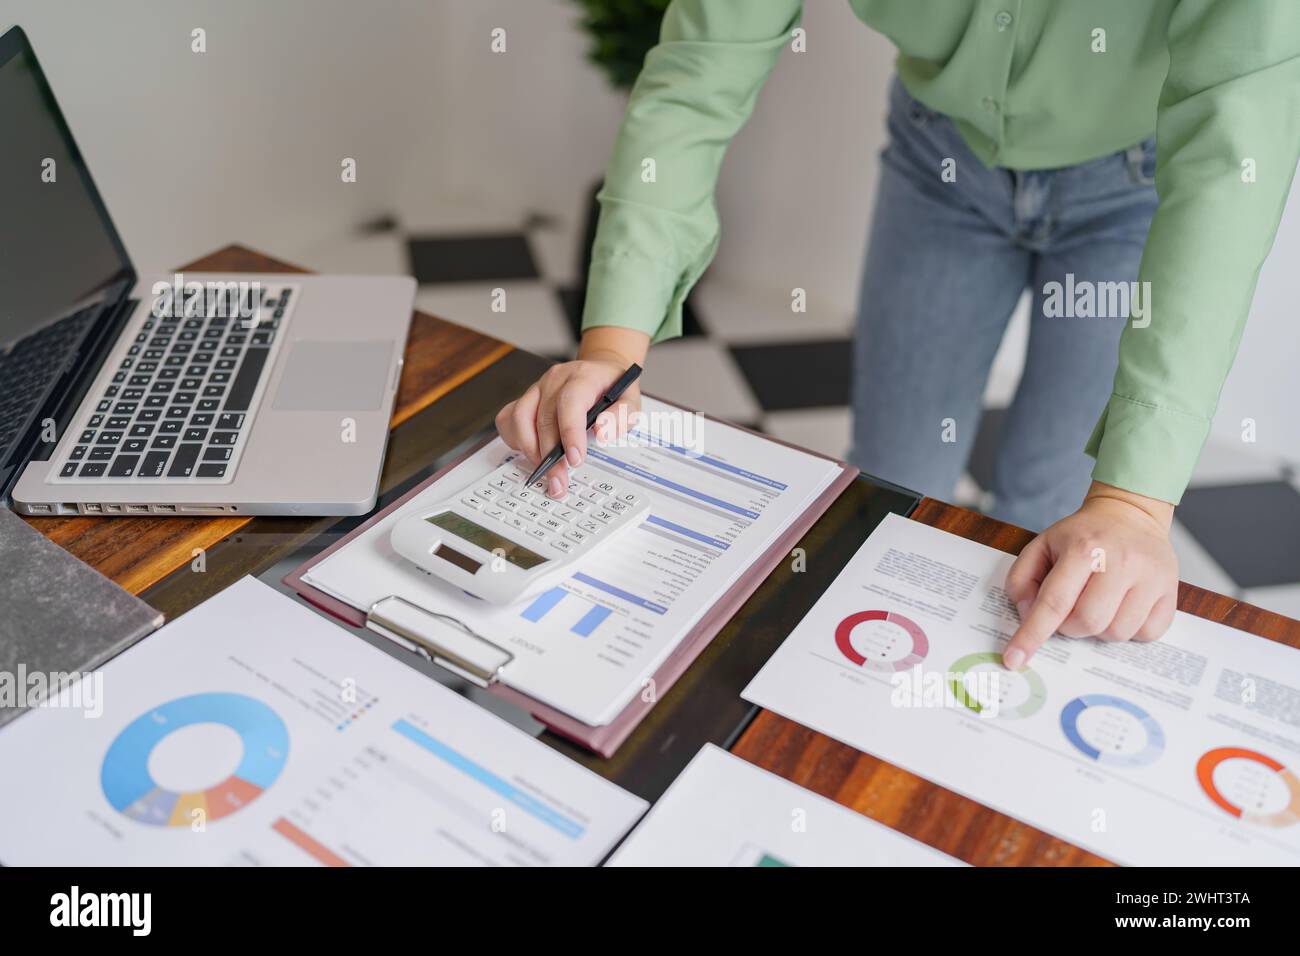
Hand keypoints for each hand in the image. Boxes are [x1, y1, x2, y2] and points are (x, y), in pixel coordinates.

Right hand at [494, 328, 647, 498]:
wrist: (599, 372)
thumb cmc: (612, 389)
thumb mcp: (631, 400)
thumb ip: (622, 416)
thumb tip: (602, 433)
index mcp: (582, 376)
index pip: (570, 402)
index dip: (570, 433)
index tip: (575, 460)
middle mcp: (555, 379)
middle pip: (543, 418)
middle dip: (550, 456)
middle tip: (559, 482)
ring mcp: (536, 388)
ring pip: (519, 419)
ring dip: (530, 451)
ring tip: (546, 471)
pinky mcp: (525, 399)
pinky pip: (508, 419)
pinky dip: (515, 439)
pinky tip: (531, 453)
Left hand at [1002, 482, 1178, 668]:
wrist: (1129, 515)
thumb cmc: (1082, 536)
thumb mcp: (1041, 545)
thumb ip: (1022, 579)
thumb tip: (1027, 615)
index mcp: (1084, 549)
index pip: (1053, 603)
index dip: (1032, 635)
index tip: (1014, 659)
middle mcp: (1122, 562)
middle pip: (1087, 623)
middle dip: (1070, 627)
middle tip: (1069, 610)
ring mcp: (1151, 577)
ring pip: (1117, 633)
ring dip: (1099, 630)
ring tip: (1097, 604)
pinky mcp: (1171, 590)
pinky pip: (1147, 634)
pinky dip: (1129, 631)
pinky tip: (1122, 608)